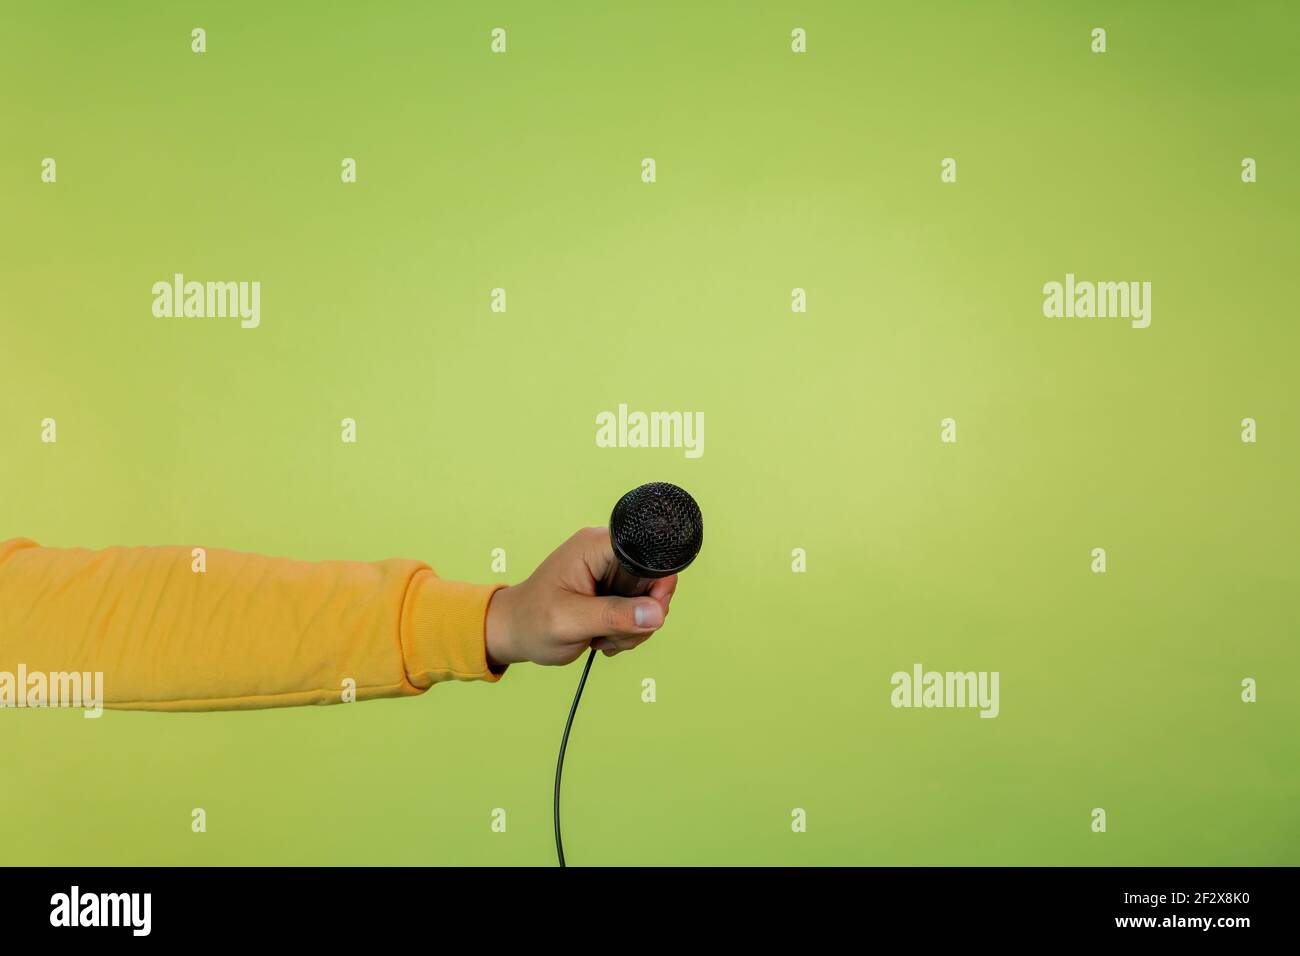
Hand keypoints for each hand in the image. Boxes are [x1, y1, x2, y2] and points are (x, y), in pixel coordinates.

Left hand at [485, 527, 677, 666]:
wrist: (515, 632)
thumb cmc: (531, 622)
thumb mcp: (570, 622)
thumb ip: (612, 616)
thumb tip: (655, 613)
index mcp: (594, 547)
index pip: (647, 549)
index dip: (657, 580)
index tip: (647, 611)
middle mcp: (607, 554)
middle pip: (654, 578)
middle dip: (643, 614)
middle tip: (614, 634)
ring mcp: (611, 572)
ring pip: (650, 600)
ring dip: (633, 627)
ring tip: (601, 637)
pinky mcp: (614, 589)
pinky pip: (641, 610)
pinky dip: (629, 630)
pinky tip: (604, 637)